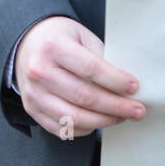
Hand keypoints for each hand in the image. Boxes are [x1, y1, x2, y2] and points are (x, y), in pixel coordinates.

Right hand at [15, 16, 145, 138]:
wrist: (27, 45)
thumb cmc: (60, 38)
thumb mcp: (81, 36)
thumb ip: (100, 58)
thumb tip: (126, 84)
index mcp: (53, 47)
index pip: (90, 69)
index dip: (116, 81)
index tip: (134, 87)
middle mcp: (39, 72)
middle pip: (84, 97)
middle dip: (116, 106)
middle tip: (137, 109)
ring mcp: (33, 94)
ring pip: (74, 118)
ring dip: (104, 121)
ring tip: (121, 117)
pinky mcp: (32, 110)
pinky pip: (62, 128)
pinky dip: (85, 129)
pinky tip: (100, 121)